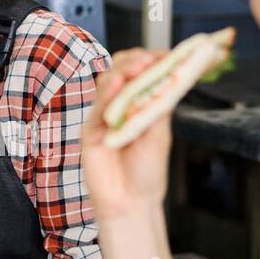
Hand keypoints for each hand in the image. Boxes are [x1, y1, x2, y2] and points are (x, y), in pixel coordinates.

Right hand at [81, 48, 173, 222]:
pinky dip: (107, 93)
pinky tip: (118, 85)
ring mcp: (104, 118)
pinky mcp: (90, 131)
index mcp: (139, 106)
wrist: (131, 203)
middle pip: (121, 72)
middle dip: (135, 60)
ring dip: (122, 71)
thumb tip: (169, 75)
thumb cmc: (146, 173)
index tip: (166, 54)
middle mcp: (120, 108)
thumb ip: (158, 105)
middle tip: (150, 59)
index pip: (141, 74)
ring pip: (107, 84)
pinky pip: (97, 107)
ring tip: (137, 68)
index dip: (151, 60)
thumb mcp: (159, 134)